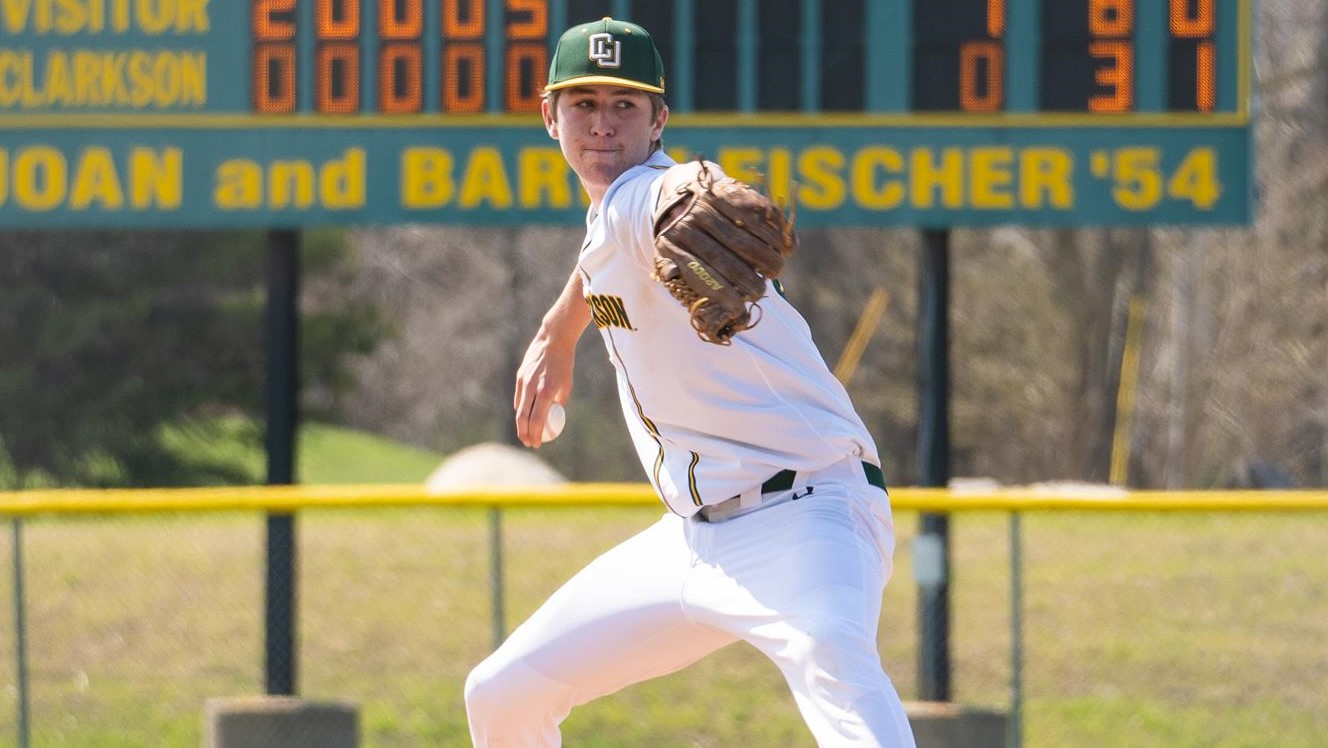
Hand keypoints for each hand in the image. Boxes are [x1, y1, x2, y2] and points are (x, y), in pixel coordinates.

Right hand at [513, 328, 576, 447]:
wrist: (553, 340)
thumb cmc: (564, 364)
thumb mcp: (567, 385)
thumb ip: (559, 402)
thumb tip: (556, 417)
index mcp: (546, 392)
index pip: (536, 420)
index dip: (535, 435)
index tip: (537, 444)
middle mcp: (532, 388)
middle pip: (523, 418)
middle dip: (524, 434)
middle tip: (529, 443)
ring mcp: (524, 381)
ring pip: (519, 408)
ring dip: (521, 424)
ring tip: (525, 434)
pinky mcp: (520, 376)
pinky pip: (519, 397)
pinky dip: (521, 408)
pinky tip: (524, 416)